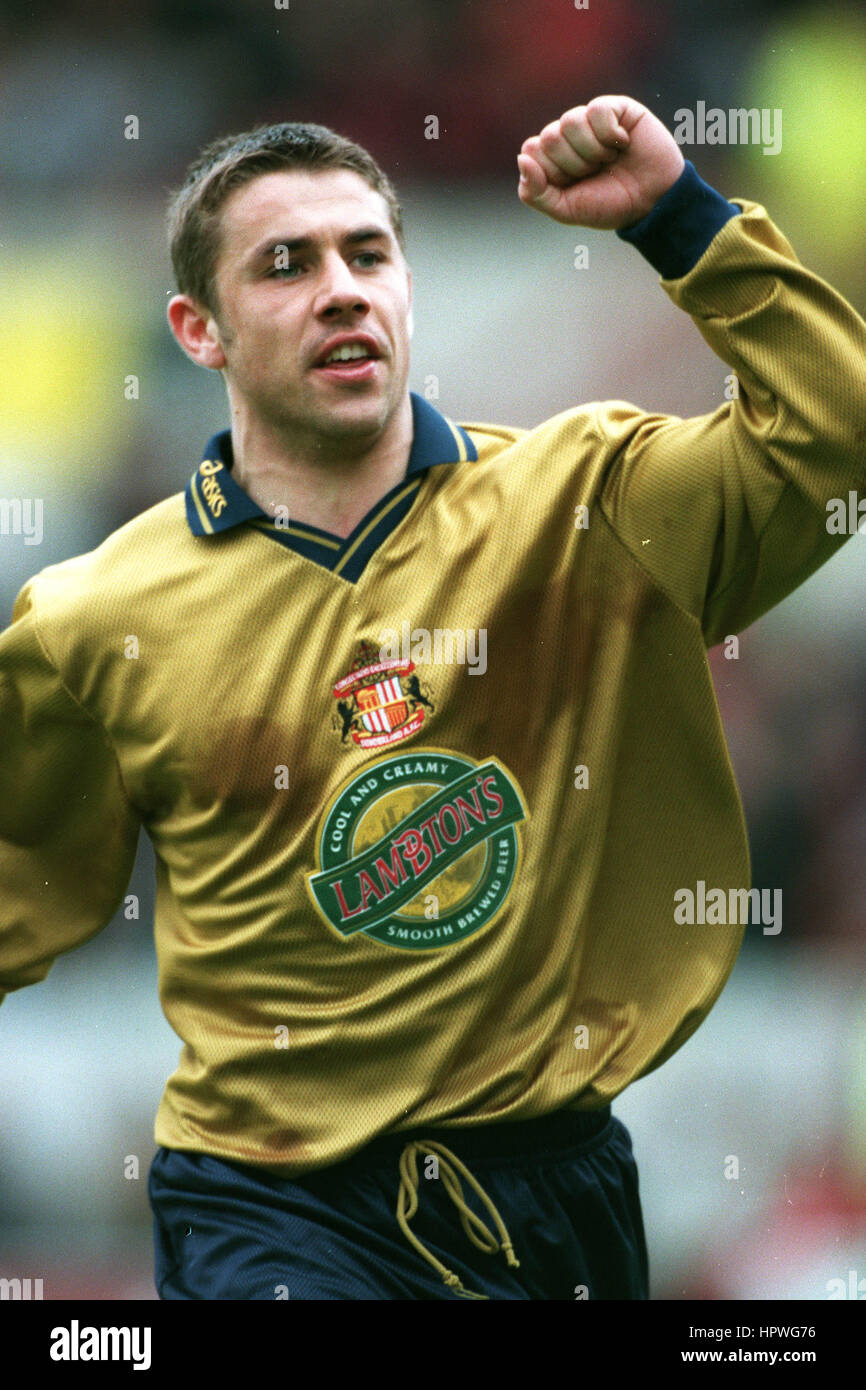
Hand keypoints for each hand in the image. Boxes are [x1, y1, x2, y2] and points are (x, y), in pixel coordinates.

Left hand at [517, 96, 684, 229]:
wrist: (652, 201)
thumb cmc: (609, 205)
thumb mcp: (566, 210)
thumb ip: (535, 193)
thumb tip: (522, 159)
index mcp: (552, 158)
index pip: (531, 150)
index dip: (552, 172)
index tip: (574, 185)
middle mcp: (567, 136)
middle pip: (550, 136)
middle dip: (574, 164)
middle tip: (595, 172)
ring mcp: (589, 120)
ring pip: (570, 121)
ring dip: (592, 150)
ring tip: (609, 159)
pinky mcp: (614, 107)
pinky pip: (596, 110)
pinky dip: (609, 134)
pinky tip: (622, 144)